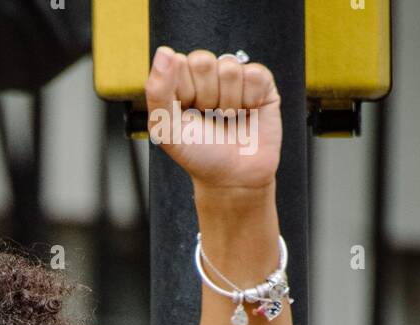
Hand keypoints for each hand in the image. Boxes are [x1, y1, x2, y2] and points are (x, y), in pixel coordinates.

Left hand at [144, 47, 281, 191]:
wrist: (232, 177)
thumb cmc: (198, 154)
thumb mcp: (167, 129)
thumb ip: (158, 92)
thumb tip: (164, 52)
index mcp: (181, 81)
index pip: (177, 63)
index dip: (181, 93)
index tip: (185, 115)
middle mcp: (208, 76)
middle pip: (203, 61)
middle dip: (203, 96)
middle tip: (208, 116)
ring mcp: (235, 77)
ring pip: (229, 68)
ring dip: (227, 102)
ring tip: (227, 118)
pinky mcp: (261, 83)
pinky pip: (255, 74)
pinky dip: (249, 99)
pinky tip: (247, 113)